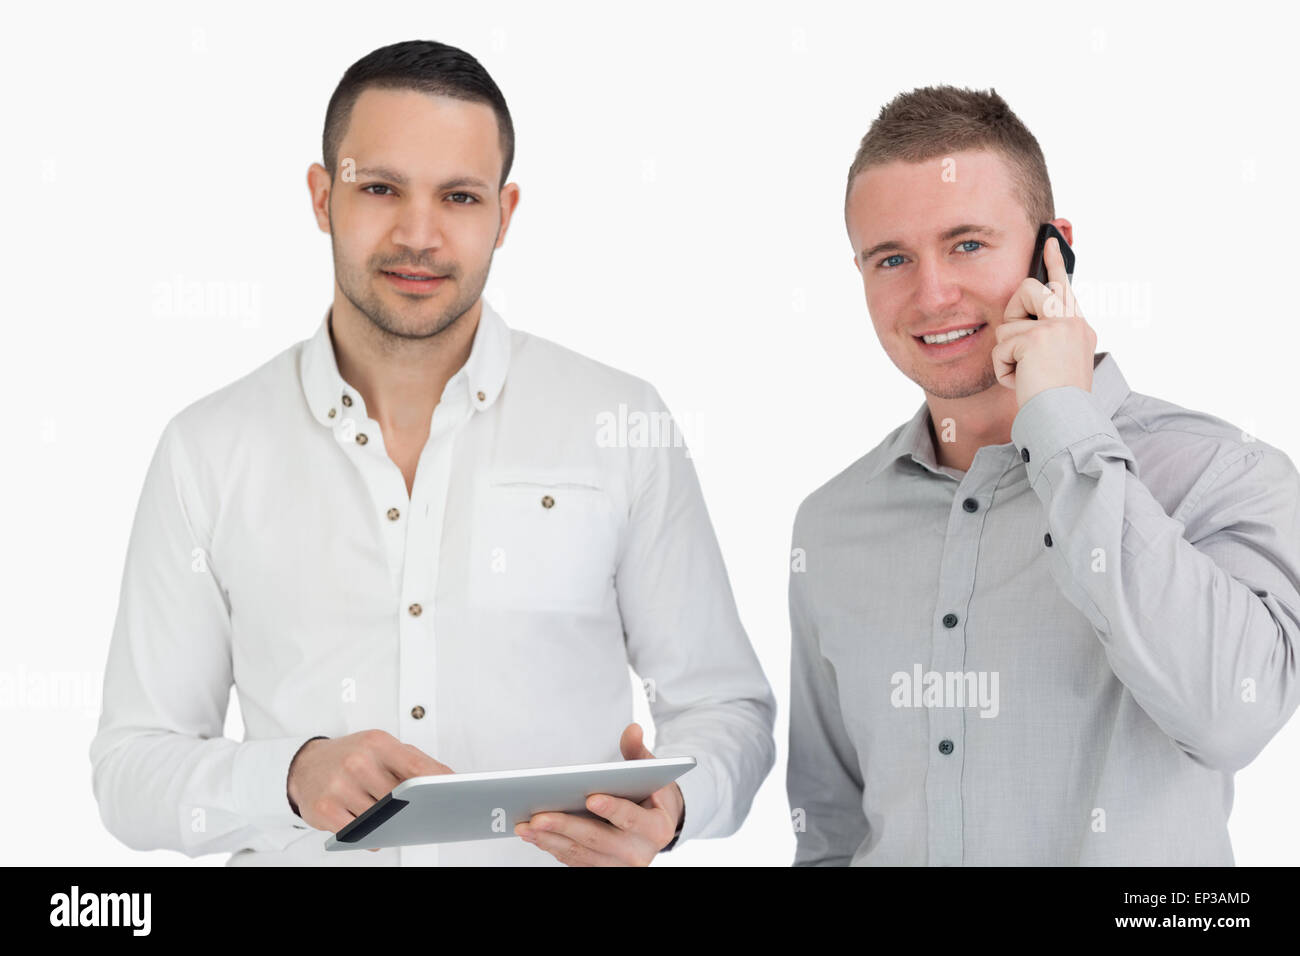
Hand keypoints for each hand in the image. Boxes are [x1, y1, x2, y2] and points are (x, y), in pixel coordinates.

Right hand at [287, 729, 451, 850]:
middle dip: (413, 809)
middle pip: (400, 797)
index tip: (453, 796)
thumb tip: (448, 779)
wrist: (306, 763)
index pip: (416, 767)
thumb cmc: (351, 757)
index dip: (437, 784)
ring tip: (393, 820)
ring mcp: (339, 786)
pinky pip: (357, 832)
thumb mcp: (382, 748)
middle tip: (422, 814)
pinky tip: (372, 830)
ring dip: (390, 825)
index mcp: (377, 743)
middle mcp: (358, 762)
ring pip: (379, 818)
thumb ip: (414, 762)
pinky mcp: (324, 809)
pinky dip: (368, 836)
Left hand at [514, 723, 683, 865]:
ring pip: (580, 853)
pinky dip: (552, 847)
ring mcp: (618, 865)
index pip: (631, 818)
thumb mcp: (651, 773)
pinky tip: (534, 835)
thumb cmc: (650, 795)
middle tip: (538, 817)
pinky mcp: (601, 869)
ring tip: (526, 825)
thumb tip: (633, 728)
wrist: (656, 828)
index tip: (590, 798)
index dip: (612, 809)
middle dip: (566, 827)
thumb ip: (638, 752)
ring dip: (550, 840)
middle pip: (597, 839)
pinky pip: (574, 860)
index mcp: (656, 828)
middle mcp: (638, 852)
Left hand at [991, 236, 1096, 407]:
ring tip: (1027, 374)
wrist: (1066, 419)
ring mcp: (1056, 326)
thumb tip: (1022, 328)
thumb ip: (1046, 340)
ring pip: (1007, 324)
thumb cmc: (1058, 402)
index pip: (1064, 287)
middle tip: (1020, 346)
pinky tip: (1022, 382)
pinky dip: (1003, 370)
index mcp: (1078, 328)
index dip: (1056, 262)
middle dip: (1013, 313)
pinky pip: (999, 348)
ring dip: (1007, 354)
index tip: (1050, 238)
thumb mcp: (1058, 365)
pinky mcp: (1036, 337)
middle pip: (1030, 290)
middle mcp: (1072, 322)